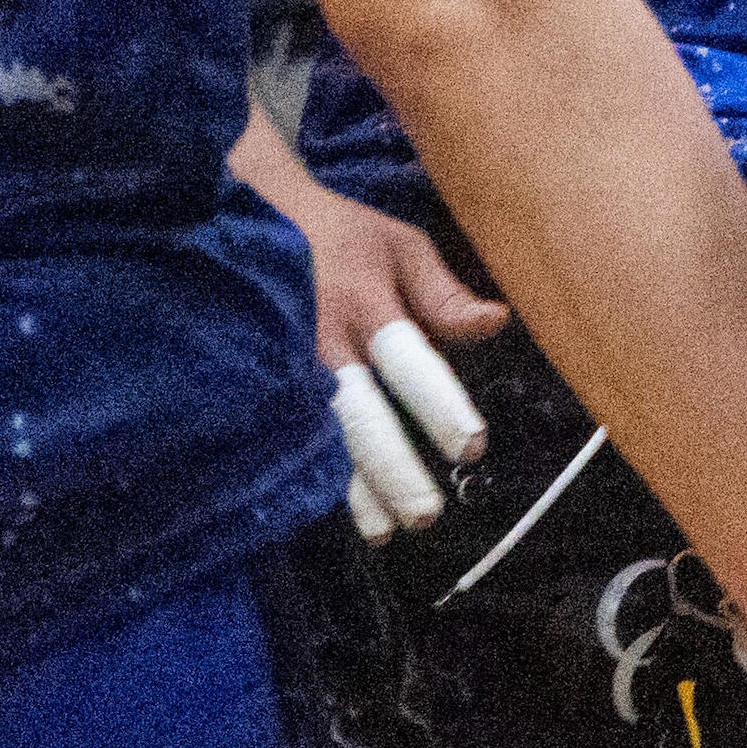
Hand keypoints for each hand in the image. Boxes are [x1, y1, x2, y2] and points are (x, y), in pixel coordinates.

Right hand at [264, 167, 505, 535]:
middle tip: (426, 515)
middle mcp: (320, 338)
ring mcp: (282, 365)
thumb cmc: (342, 236)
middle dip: (392, 467)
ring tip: (383, 530)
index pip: (406, 359)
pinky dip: (314, 477)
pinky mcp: (259, 383)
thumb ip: (443, 294)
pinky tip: (334, 510)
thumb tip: (496, 323)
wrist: (249, 218)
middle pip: (358, 413)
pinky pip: (290, 437)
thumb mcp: (398, 245)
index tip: (469, 445)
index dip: (438, 404)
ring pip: (320, 438)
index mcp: (362, 300)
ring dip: (352, 487)